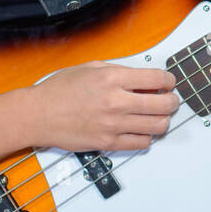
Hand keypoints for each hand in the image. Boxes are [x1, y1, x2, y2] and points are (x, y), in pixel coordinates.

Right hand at [26, 61, 180, 151]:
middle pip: (164, 104)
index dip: (169, 81)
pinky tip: (140, 129)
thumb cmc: (60, 90)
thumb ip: (121, 71)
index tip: (168, 83)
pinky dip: (147, 136)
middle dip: (172, 101)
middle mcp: (116, 102)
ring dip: (162, 120)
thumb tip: (145, 78)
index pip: (158, 79)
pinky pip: (142, 143)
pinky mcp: (108, 143)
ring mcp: (113, 125)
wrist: (38, 114)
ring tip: (156, 116)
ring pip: (158, 126)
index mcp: (113, 78)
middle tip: (169, 100)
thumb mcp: (92, 68)